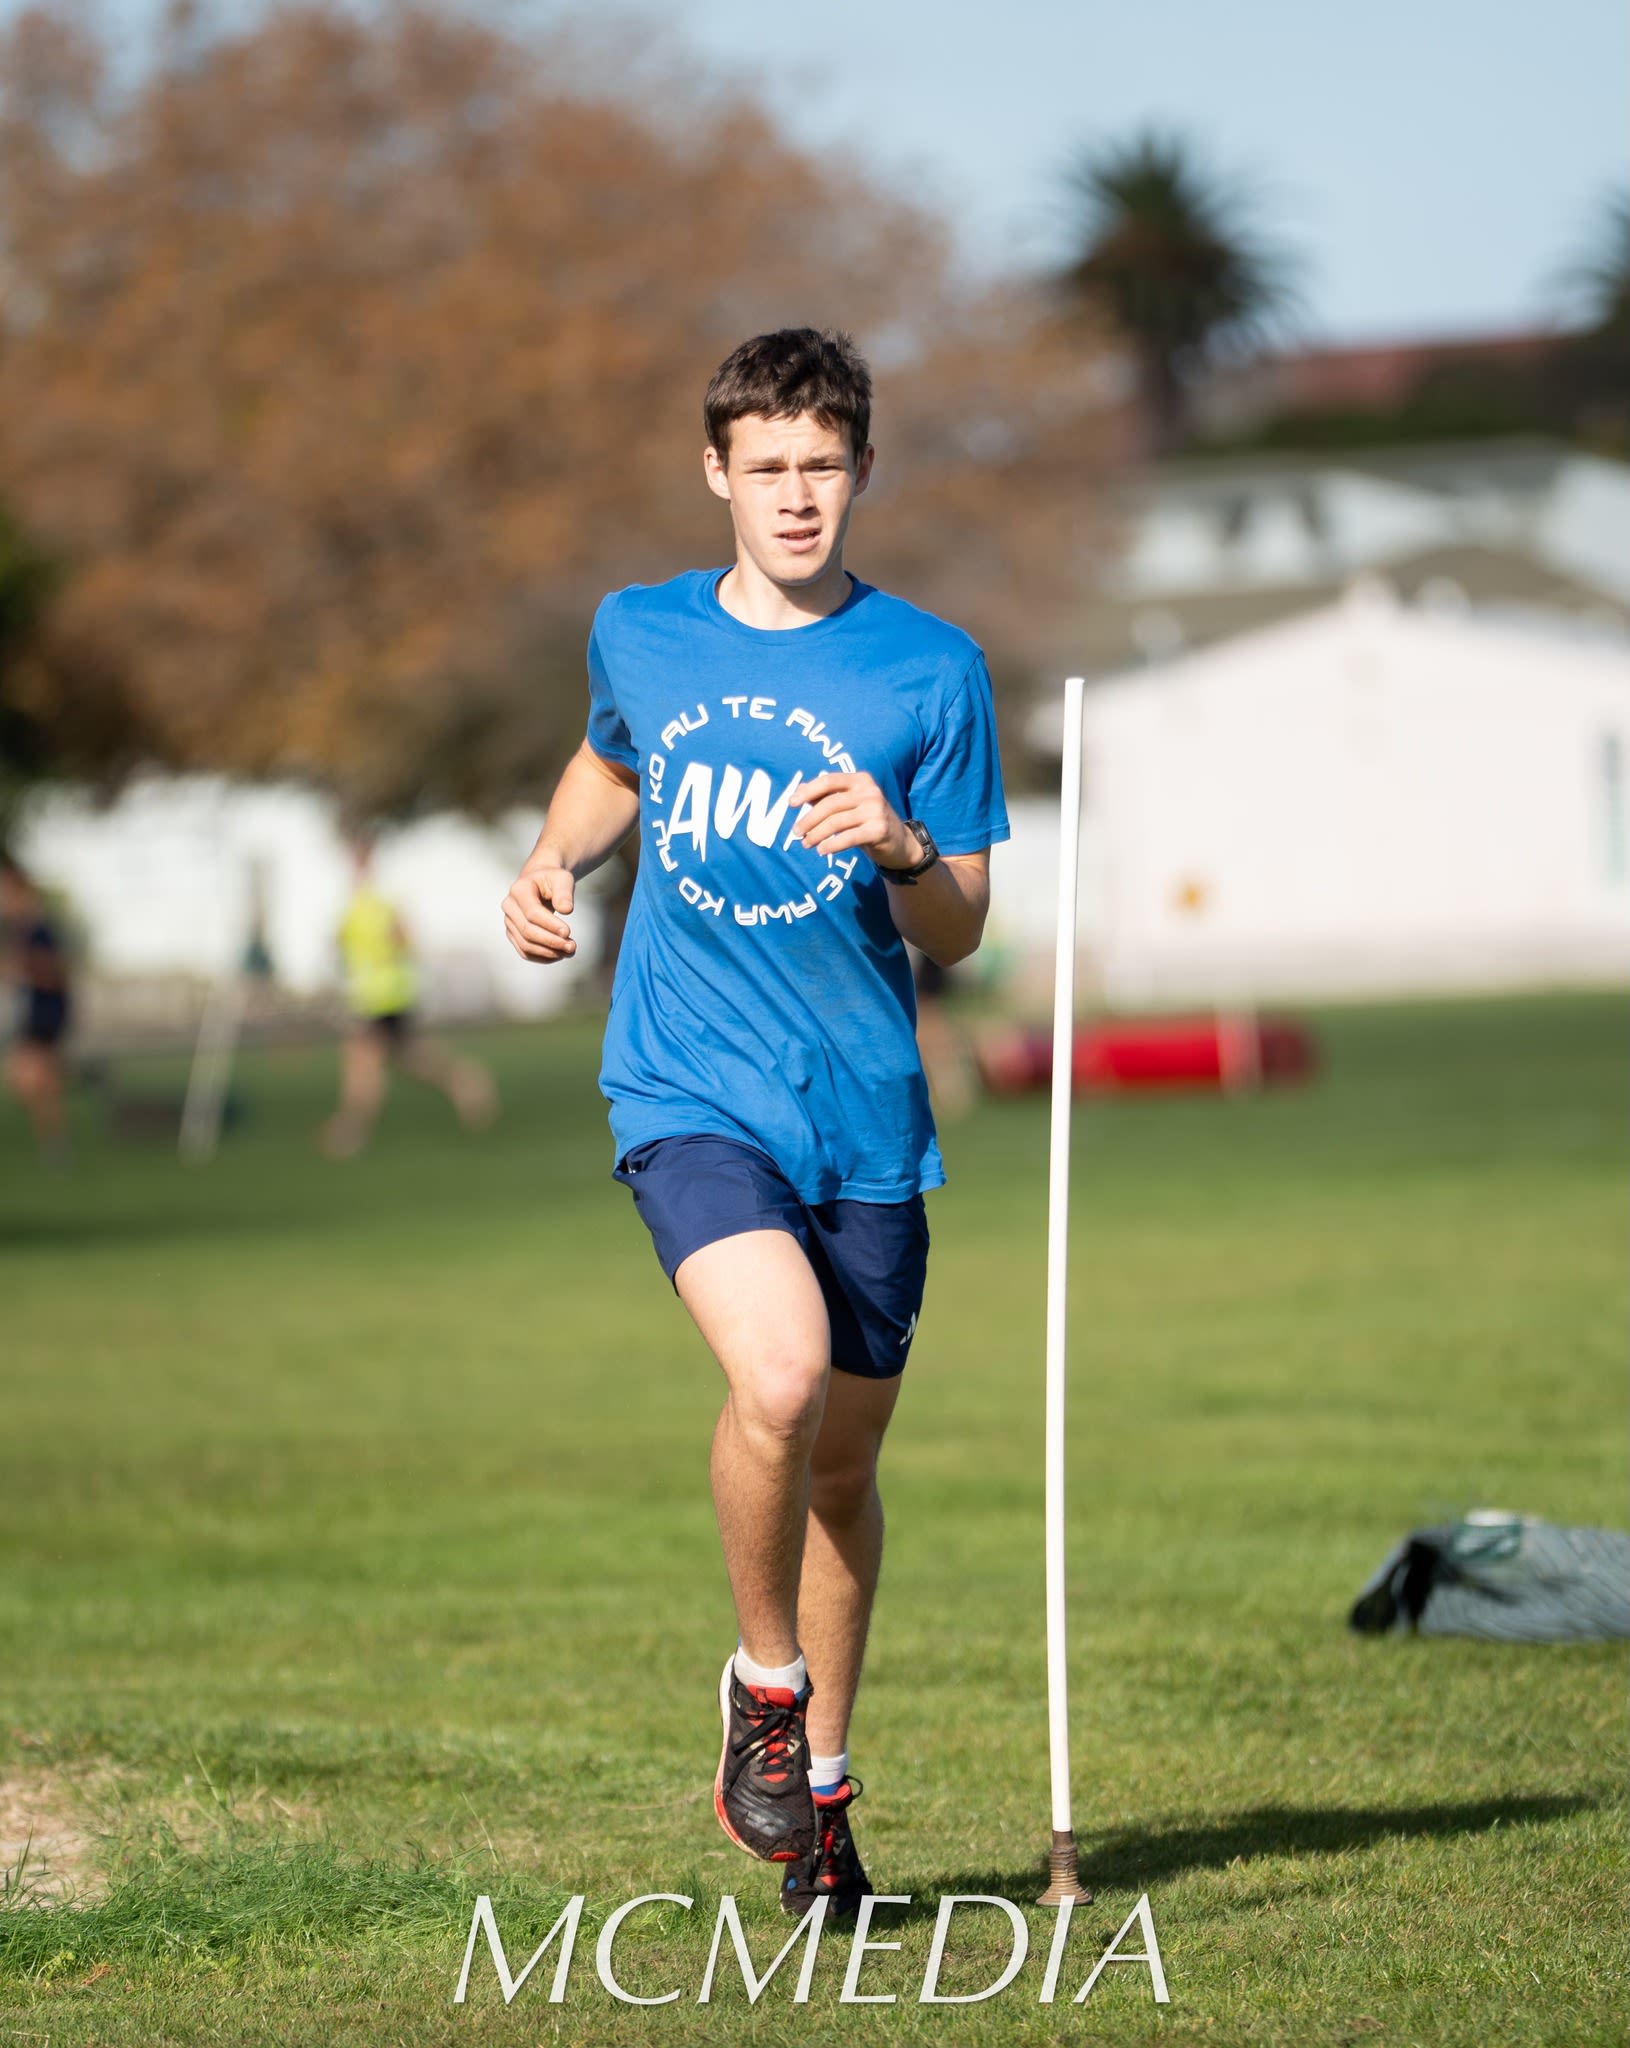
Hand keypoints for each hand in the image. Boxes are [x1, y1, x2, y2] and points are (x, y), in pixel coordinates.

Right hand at [503, 862, 576, 962]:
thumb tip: (566, 910)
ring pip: (525, 945)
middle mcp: (509, 907)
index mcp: (519, 890)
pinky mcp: (513, 934)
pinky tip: (559, 955)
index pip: (532, 912)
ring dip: (548, 952)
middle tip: (572, 946)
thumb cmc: (552, 880)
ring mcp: (509, 922)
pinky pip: (525, 952)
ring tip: (569, 951)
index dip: (550, 925)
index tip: (568, 932)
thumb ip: (564, 892)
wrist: (540, 884)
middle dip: (551, 941)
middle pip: (527, 931)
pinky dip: (543, 957)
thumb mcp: (562, 878)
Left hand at [790, 772, 919, 867]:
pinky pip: (848, 837)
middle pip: (831, 803)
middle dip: (809, 818)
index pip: (829, 781)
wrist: (899, 842)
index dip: (808, 791)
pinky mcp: (879, 830)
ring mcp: (876, 810)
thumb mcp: (850, 805)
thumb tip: (799, 790)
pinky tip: (822, 850)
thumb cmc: (868, 821)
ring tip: (806, 844)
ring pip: (837, 821)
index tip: (792, 803)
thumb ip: (828, 796)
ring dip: (817, 834)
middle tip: (796, 832)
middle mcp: (870, 792)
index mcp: (861, 780)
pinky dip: (832, 845)